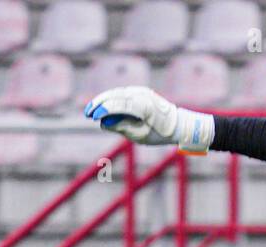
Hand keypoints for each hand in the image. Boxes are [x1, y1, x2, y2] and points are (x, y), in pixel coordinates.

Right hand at [82, 86, 213, 153]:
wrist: (178, 124)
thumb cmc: (159, 133)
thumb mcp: (140, 135)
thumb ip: (121, 128)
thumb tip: (103, 123)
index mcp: (145, 107)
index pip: (120, 105)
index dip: (104, 110)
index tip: (92, 116)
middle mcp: (143, 95)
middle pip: (116, 96)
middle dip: (100, 103)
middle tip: (87, 112)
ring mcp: (142, 91)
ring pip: (118, 92)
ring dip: (103, 99)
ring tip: (91, 108)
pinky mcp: (141, 91)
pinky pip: (122, 92)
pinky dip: (111, 97)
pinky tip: (102, 104)